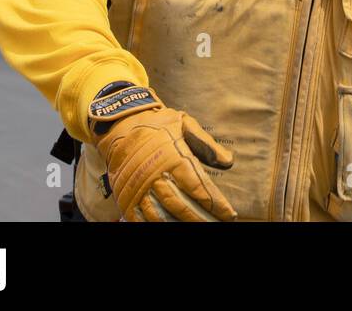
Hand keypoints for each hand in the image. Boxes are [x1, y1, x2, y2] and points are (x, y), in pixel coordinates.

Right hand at [89, 85, 236, 221]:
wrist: (121, 124)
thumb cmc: (158, 124)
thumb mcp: (185, 124)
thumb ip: (207, 144)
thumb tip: (228, 161)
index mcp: (173, 158)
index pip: (198, 187)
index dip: (215, 203)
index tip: (230, 214)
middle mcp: (156, 176)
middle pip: (181, 206)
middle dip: (201, 218)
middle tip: (216, 224)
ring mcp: (139, 188)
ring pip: (162, 216)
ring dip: (180, 224)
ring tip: (197, 228)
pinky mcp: (126, 196)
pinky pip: (140, 218)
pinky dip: (155, 225)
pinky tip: (169, 227)